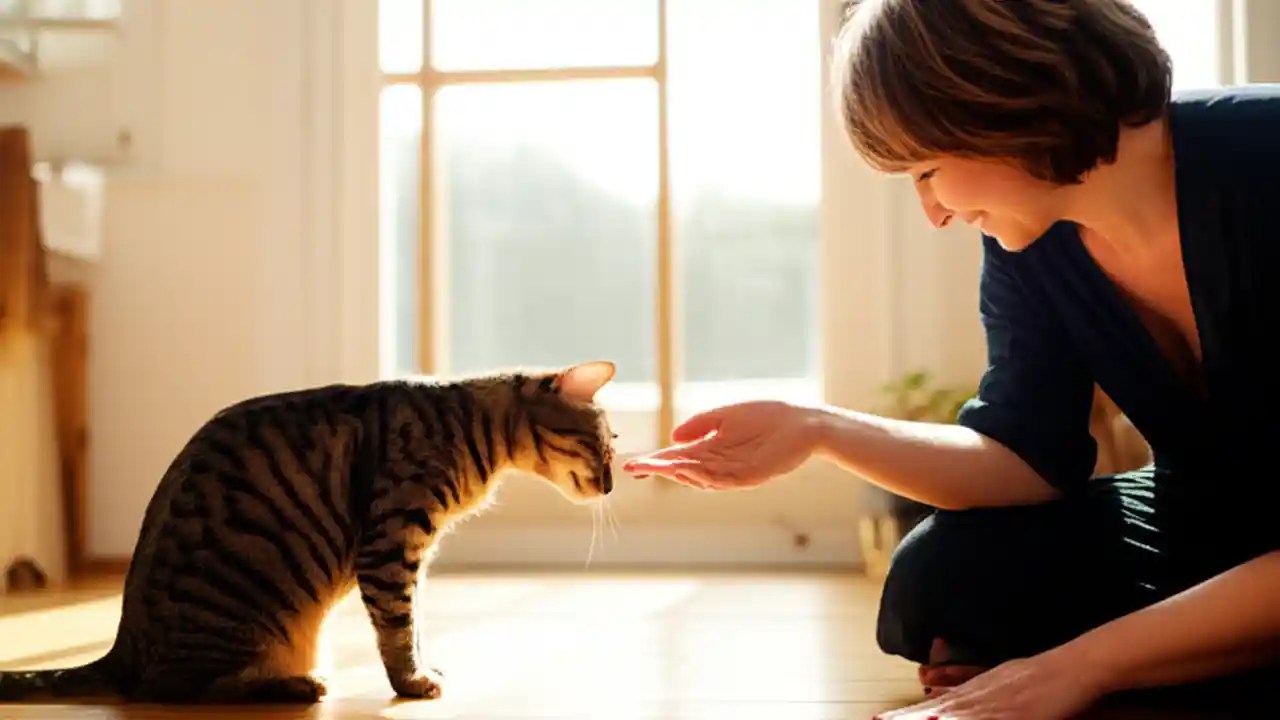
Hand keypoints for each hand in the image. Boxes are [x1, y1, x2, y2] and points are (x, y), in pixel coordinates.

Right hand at [621, 400, 823, 489]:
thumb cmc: (767, 416)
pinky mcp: (749, 477)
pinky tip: (686, 468)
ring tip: (656, 466)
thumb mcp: (726, 416)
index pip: (678, 457)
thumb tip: (674, 438)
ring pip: (699, 476)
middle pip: (683, 469)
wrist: (802, 423)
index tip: (633, 464)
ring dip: (677, 472)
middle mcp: (719, 464)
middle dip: (660, 469)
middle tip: (636, 468)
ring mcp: (734, 472)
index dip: (657, 461)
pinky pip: (722, 479)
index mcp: (712, 449)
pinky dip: (703, 475)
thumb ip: (700, 425)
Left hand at [875, 648, 1105, 719]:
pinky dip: (965, 718)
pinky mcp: (1017, 710)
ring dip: (924, 717)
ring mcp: (997, 701)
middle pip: (936, 708)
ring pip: (953, 713)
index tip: (880, 718)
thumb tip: (951, 693)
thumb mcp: (1007, 686)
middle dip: (906, 716)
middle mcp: (981, 694)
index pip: (935, 704)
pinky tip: (938, 719)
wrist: (1079, 666)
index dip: (908, 713)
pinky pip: (987, 719)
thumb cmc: (1047, 682)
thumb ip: (982, 693)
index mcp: (979, 690)